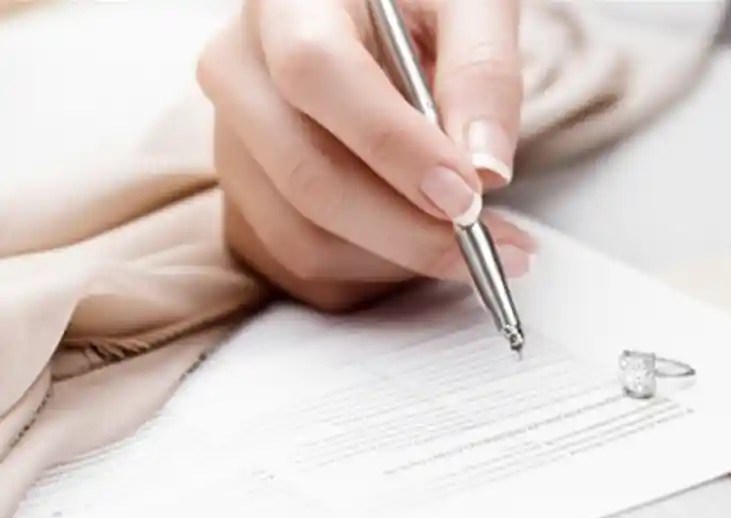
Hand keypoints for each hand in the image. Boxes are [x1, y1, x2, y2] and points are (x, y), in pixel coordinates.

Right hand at [198, 0, 534, 311]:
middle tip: (496, 245)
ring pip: (304, 237)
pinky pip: (304, 267)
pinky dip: (376, 276)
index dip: (394, 146)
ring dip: (400, 261)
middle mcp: (239, 71)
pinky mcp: (246, 199)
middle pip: (306, 175)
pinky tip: (425, 246)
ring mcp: (234, 143)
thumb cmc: (428, 6)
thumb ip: (484, 73)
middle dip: (410, 231)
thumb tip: (486, 170)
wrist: (385, 23)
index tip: (469, 195)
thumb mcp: (471, 8)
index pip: (316, 74)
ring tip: (475, 245)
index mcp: (287, 2)